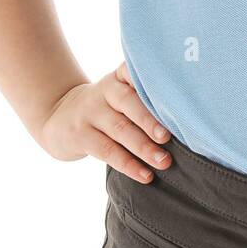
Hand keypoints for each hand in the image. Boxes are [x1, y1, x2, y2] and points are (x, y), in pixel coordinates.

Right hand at [37, 62, 172, 184]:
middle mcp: (105, 90)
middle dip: (150, 120)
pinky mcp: (80, 136)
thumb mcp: (119, 91)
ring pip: (120, 130)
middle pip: (129, 103)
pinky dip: (128, 164)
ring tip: (164, 161)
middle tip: (169, 136)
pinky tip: (145, 175)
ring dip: (144, 147)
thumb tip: (187, 116)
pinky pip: (107, 151)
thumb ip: (145, 96)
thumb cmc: (106, 107)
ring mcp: (90, 113)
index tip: (174, 93)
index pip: (136, 72)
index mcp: (120, 76)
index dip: (153, 81)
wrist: (59, 117)